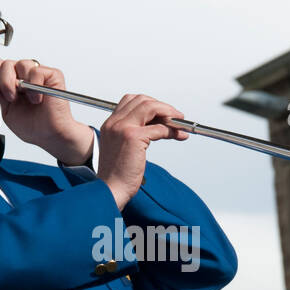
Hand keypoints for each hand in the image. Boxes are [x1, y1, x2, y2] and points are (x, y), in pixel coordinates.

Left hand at [0, 58, 92, 164]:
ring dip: (20, 83)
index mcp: (13, 83)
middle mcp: (24, 76)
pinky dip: (34, 85)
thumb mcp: (6, 110)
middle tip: (10, 97)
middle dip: (3, 80)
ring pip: (21, 64)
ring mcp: (38, 75)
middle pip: (6, 63)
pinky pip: (36, 70)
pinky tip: (37, 98)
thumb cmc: (33, 126)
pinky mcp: (52, 75)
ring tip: (27, 99)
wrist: (50, 135)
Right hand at [96, 94, 188, 208]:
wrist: (110, 189)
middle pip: (143, 100)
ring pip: (151, 107)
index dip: (151, 104)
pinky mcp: (133, 137)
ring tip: (179, 124)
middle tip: (176, 117)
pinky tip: (178, 136)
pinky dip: (172, 130)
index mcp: (110, 124)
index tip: (163, 114)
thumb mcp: (123, 148)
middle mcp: (114, 123)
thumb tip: (158, 125)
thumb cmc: (117, 175)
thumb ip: (134, 133)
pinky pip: (159, 128)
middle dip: (162, 106)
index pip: (131, 100)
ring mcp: (123, 128)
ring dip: (169, 113)